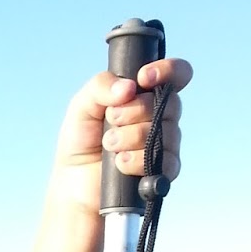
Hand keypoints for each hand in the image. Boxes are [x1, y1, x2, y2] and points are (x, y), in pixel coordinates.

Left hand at [51, 56, 190, 216]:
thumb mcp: (82, 106)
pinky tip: (120, 163)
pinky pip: (166, 161)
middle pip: (169, 104)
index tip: (142, 79)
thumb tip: (128, 87)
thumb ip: (101, 86)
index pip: (176, 74)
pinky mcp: (162, 170)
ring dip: (131, 137)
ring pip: (165, 133)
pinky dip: (138, 161)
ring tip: (108, 144)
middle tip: (111, 119)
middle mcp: (160, 116)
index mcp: (146, 94)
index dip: (167, 71)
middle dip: (135, 110)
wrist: (74, 181)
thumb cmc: (81, 140)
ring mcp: (164, 144)